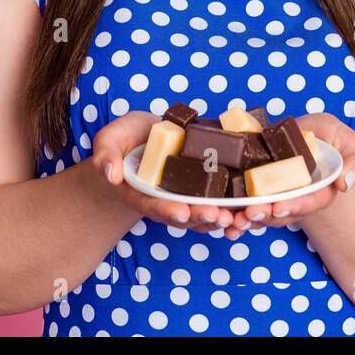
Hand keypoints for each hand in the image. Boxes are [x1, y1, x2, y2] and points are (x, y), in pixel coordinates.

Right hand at [91, 112, 251, 239]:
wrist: (145, 137)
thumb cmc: (125, 139)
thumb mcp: (110, 139)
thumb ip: (106, 155)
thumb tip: (110, 174)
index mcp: (140, 194)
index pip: (153, 207)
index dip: (167, 211)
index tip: (181, 213)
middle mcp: (165, 201)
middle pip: (184, 215)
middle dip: (201, 217)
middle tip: (217, 216)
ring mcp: (186, 197)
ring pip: (205, 213)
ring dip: (221, 217)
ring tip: (236, 217)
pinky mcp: (204, 188)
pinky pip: (219, 201)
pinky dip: (233, 206)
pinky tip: (248, 207)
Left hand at [229, 114, 354, 231]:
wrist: (307, 136)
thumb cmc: (332, 139)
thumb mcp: (350, 144)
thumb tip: (345, 184)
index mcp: (319, 192)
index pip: (309, 203)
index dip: (295, 206)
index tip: (280, 206)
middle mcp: (295, 199)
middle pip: (280, 213)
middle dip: (265, 214)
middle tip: (250, 211)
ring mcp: (274, 196)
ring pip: (260, 213)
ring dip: (246, 218)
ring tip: (233, 218)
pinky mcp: (256, 189)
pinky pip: (244, 205)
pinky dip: (233, 213)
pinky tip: (222, 218)